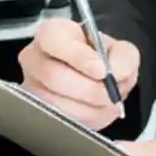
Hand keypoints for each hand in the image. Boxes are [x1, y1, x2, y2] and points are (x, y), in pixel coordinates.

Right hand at [18, 18, 139, 130]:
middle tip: (110, 92)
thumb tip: (115, 74)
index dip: (78, 57)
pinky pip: (61, 121)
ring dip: (90, 107)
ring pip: (56, 102)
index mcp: (51, 34)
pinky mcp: (38, 112)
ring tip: (107, 101)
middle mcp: (33, 59)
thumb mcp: (120, 51)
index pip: (53, 40)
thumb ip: (124, 57)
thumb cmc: (101, 60)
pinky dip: (86, 119)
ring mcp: (32, 87)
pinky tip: (97, 111)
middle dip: (89, 89)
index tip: (102, 70)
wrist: (95, 81)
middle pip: (53, 76)